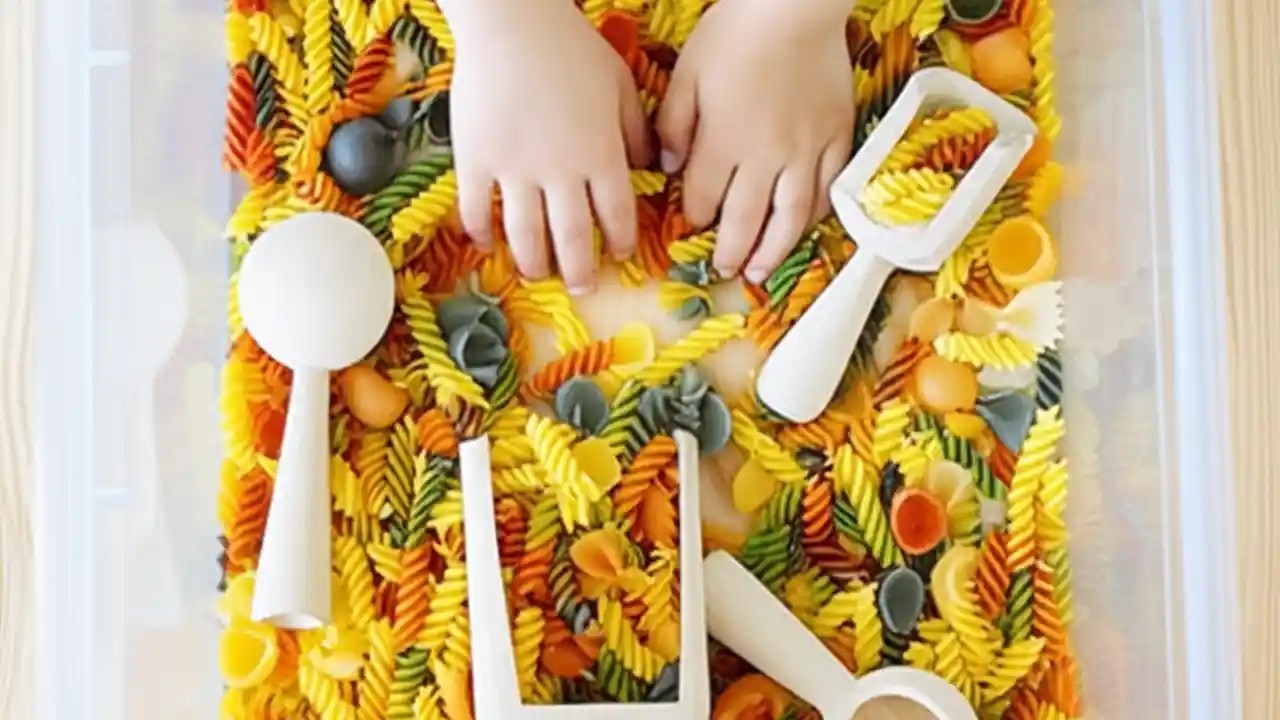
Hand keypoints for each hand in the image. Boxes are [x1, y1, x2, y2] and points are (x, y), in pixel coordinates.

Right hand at [444, 0, 650, 293]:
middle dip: (580, 271)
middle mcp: (561, 173)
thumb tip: (651, 165)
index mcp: (601, 155)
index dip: (622, 242)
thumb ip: (635, 129)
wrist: (511, 21)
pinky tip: (486, 244)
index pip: (617, 215)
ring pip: (526, 235)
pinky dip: (481, 232)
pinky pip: (476, 209)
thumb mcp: (619, 83)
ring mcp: (514, 170)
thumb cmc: (570, 46)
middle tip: (583, 288)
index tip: (623, 256)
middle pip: (574, 238)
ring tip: (538, 275)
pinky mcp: (475, 160)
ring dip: (534, 262)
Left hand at [657, 0, 853, 283]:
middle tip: (725, 271)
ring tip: (761, 270)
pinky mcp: (837, 137)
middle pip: (746, 219)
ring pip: (790, 216)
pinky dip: (816, 214)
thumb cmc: (736, 33)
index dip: (696, 219)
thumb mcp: (688, 73)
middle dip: (732, 251)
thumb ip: (673, 125)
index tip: (692, 228)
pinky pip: (829, 188)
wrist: (795, 5)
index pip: (705, 199)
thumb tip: (667, 167)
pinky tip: (804, 228)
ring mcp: (806, 151)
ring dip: (773, 249)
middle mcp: (765, 157)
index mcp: (723, 142)